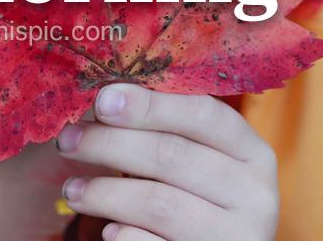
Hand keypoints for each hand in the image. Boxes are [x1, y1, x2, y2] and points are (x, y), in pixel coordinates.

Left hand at [56, 84, 278, 240]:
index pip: (203, 113)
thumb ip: (157, 124)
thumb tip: (105, 96)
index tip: (102, 100)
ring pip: (160, 203)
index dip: (150, 105)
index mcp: (251, 151)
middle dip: (110, 144)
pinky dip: (124, 235)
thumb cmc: (190, 192)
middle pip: (172, 155)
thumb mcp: (189, 154)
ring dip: (104, 193)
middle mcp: (255, 194)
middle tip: (66, 141)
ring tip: (72, 190)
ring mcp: (239, 237)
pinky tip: (107, 229)